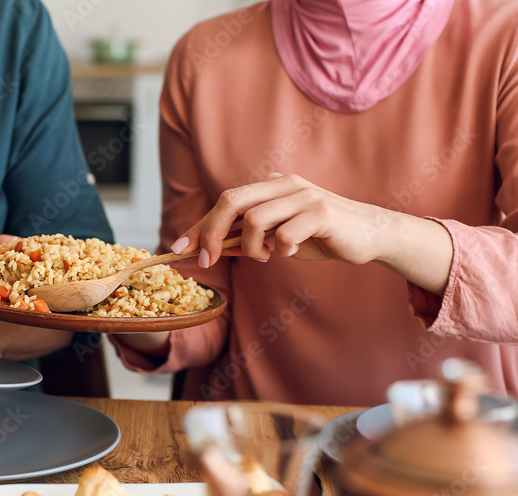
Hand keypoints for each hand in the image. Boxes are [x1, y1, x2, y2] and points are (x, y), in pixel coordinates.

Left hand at [170, 173, 401, 267]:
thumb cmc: (319, 236)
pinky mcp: (321, 212)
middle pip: (231, 200)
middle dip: (210, 233)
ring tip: (266, 256)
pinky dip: (280, 250)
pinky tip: (290, 253)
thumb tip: (208, 248)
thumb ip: (245, 239)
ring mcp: (303, 195)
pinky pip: (285, 234)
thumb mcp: (275, 238)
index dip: (198, 226)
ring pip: (255, 219)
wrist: (368, 235)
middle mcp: (283, 184)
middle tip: (208, 260)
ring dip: (251, 247)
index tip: (177, 250)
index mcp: (269, 187)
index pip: (224, 202)